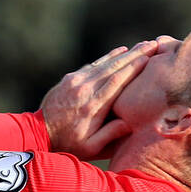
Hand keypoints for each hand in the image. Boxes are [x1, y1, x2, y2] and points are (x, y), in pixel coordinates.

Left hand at [39, 40, 157, 159]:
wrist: (38, 132)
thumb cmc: (68, 143)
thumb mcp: (90, 147)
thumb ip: (110, 135)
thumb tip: (130, 122)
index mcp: (92, 106)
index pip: (117, 82)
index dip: (133, 68)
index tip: (149, 58)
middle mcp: (84, 89)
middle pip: (113, 68)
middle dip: (134, 55)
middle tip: (152, 44)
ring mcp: (75, 81)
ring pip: (103, 63)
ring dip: (123, 53)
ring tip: (141, 45)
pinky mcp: (69, 78)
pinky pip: (92, 65)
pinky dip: (107, 58)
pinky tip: (119, 52)